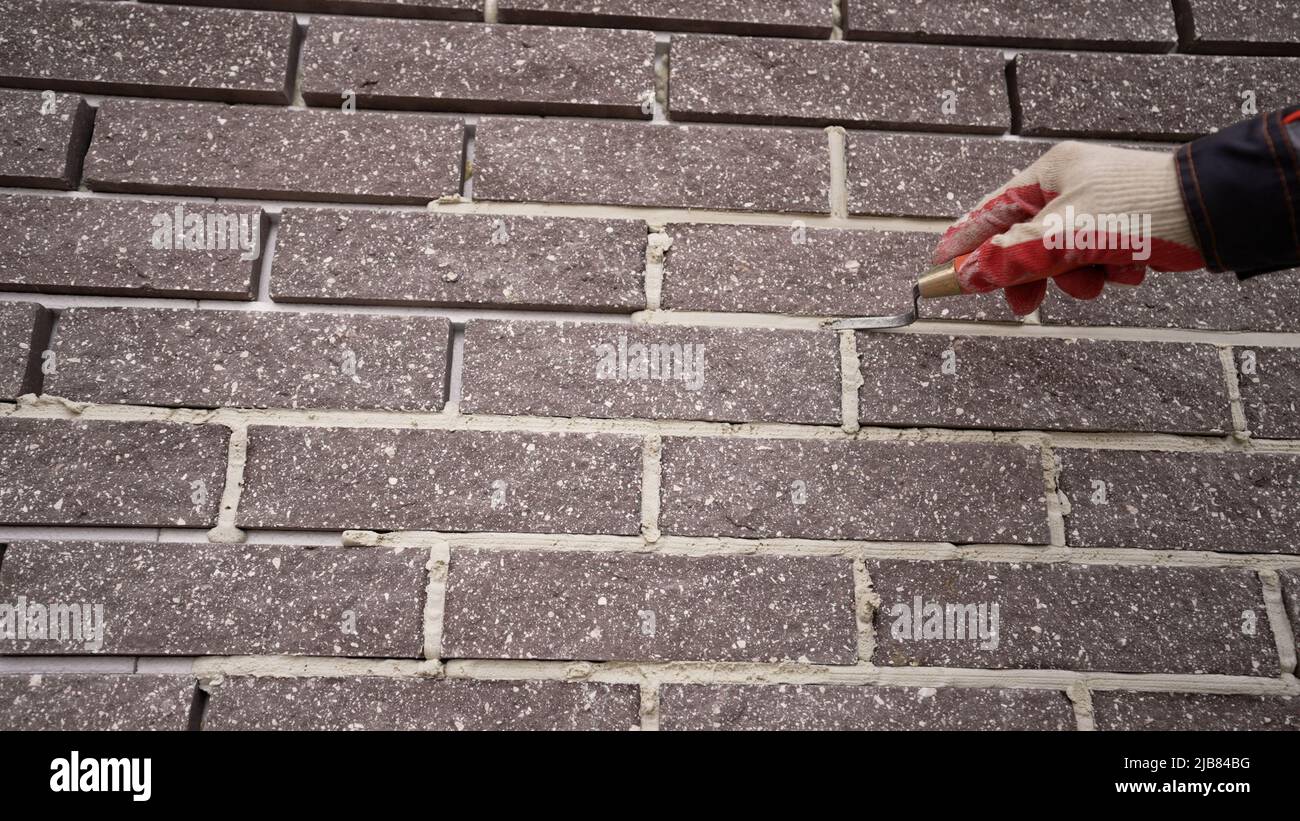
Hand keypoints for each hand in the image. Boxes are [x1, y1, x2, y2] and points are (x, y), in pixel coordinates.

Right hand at [932, 141, 1205, 314]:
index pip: (989, 212)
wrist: (1214, 212)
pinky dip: (1106, 272)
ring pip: (1060, 258)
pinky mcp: (1122, 230)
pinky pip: (1093, 262)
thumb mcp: (1064, 235)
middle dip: (1032, 274)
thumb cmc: (1141, 208)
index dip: (964, 243)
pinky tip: (1128, 269)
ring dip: (1075, 277)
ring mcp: (1096, 209)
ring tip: (1097, 279)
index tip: (940, 271)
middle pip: (1024, 241)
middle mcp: (1070, 187)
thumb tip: (967, 275)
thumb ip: (1011, 257)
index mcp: (1049, 173)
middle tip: (1024, 303)